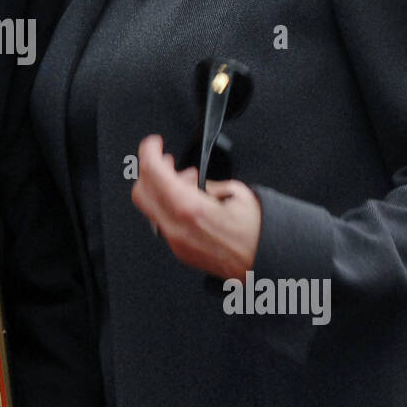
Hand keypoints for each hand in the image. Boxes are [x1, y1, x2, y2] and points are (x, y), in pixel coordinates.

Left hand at [131, 134, 260, 281]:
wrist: (265, 264)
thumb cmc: (258, 233)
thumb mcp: (237, 192)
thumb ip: (206, 183)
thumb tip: (193, 182)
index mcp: (189, 208)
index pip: (152, 172)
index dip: (149, 151)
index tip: (154, 143)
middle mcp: (176, 227)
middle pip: (141, 192)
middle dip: (150, 172)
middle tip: (166, 160)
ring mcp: (176, 243)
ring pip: (150, 209)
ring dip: (161, 189)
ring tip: (187, 181)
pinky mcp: (180, 252)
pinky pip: (163, 223)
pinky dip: (168, 206)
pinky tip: (188, 202)